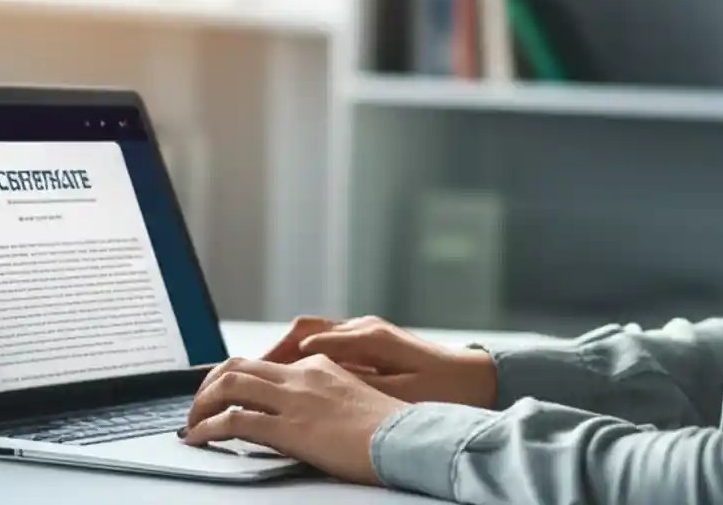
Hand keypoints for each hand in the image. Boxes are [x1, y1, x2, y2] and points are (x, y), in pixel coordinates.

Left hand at [182, 354, 405, 484]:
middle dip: (209, 385)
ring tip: (191, 423)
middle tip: (198, 407)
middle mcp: (302, 375)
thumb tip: (309, 412)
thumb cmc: (391, 429)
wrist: (408, 439)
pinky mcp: (289, 427)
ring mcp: (294, 399)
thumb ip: (327, 396)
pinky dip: (208, 428)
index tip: (223, 395)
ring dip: (201, 404)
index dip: (236, 378)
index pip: (265, 363)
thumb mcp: (356, 399)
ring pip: (228, 386)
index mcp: (319, 367)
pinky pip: (234, 421)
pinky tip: (199, 439)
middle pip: (238, 366)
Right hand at [262, 315, 497, 408]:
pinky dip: (306, 356)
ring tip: (263, 378)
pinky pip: (328, 342)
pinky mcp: (373, 342)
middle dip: (271, 352)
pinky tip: (297, 378)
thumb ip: (356, 381)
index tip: (247, 375)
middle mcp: (363, 328)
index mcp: (367, 338)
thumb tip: (314, 372)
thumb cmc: (445, 391)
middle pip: (303, 331)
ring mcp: (367, 332)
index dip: (273, 357)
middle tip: (243, 376)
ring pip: (313, 334)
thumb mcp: (401, 393)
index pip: (305, 339)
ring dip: (287, 353)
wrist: (479, 378)